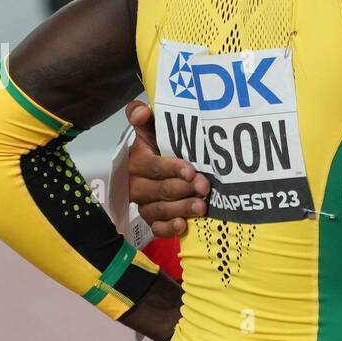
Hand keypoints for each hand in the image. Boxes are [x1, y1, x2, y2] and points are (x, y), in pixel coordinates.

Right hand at [125, 101, 208, 237]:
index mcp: (136, 160)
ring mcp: (143, 203)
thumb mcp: (152, 127)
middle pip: (158, 190)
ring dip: (181, 208)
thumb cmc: (161, 145)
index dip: (171, 169)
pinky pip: (156, 228)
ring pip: (158, 210)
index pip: (151, 166)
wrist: (166, 165)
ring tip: (201, 207)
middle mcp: (136, 184)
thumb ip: (142, 116)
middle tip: (204, 187)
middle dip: (183, 189)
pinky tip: (183, 225)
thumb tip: (142, 112)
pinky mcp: (151, 219)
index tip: (191, 171)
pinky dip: (168, 228)